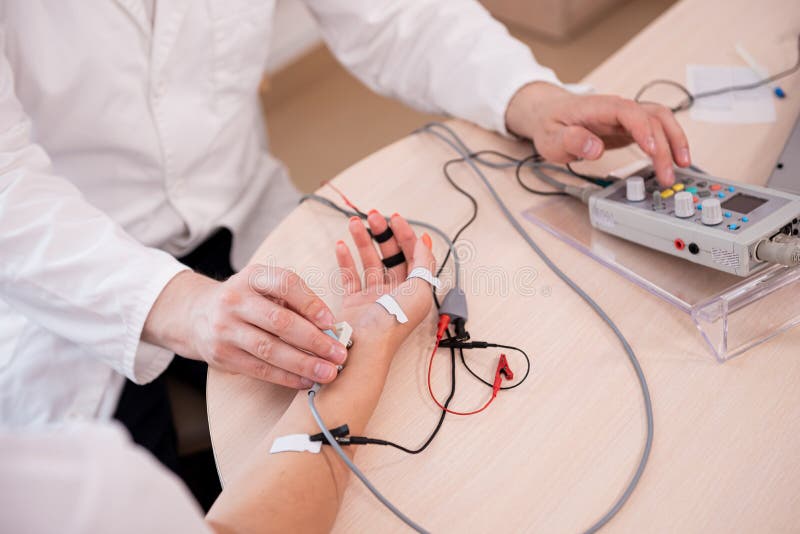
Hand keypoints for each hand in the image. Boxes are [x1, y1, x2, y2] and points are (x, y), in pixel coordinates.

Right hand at [143, 266, 347, 388]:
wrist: (196, 314)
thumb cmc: (246, 300)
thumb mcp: (264, 287)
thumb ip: (294, 300)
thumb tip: (331, 326)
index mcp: (253, 277)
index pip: (285, 284)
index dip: (310, 303)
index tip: (332, 321)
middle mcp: (236, 300)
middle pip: (279, 321)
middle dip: (313, 340)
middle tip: (339, 353)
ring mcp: (226, 328)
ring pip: (269, 349)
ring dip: (303, 363)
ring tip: (328, 372)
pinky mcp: (222, 355)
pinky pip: (259, 369)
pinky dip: (286, 377)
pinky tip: (307, 381)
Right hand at [334, 211, 435, 351]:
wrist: (365, 346)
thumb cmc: (393, 322)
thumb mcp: (419, 289)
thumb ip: (423, 263)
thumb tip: (426, 241)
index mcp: (414, 290)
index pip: (412, 255)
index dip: (405, 235)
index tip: (395, 219)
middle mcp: (395, 293)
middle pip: (391, 255)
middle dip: (383, 234)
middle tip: (373, 217)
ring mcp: (373, 297)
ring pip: (369, 262)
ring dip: (363, 241)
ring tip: (353, 223)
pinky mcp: (353, 302)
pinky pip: (349, 276)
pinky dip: (345, 259)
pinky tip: (341, 244)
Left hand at [505, 81, 690, 185]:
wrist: (550, 113)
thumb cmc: (551, 124)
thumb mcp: (551, 137)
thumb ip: (571, 141)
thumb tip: (594, 147)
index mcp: (599, 107)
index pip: (629, 113)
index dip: (644, 130)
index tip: (652, 150)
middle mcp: (618, 108)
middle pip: (652, 117)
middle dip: (665, 145)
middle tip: (668, 173)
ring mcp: (627, 116)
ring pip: (661, 120)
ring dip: (675, 140)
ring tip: (683, 165)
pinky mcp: (631, 126)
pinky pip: (657, 130)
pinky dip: (669, 143)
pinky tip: (675, 160)